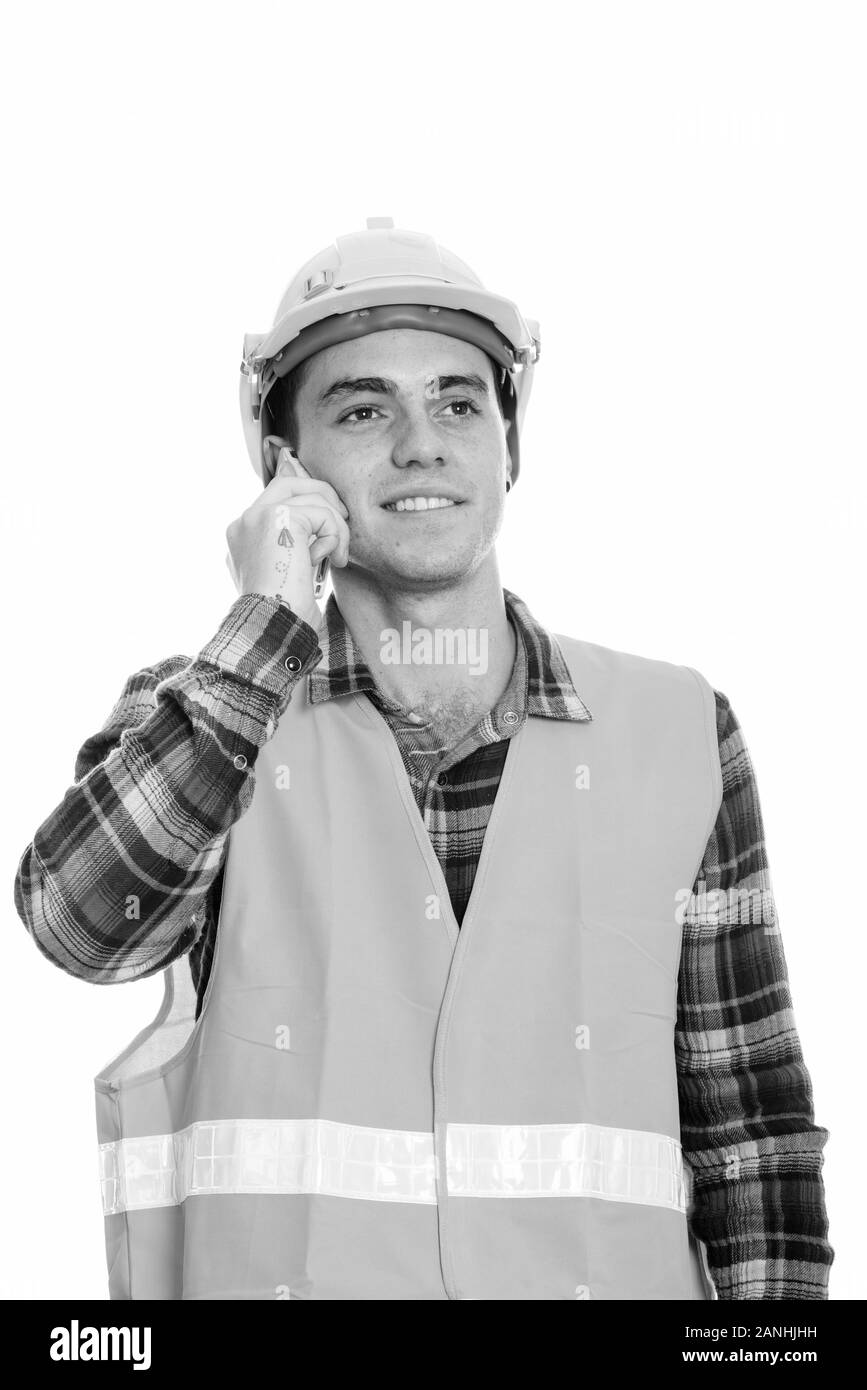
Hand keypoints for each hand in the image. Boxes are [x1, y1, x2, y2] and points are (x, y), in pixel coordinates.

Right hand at [225, 446, 349, 627]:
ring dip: (336, 526)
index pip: (277, 498)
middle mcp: (245, 521)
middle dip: (323, 495)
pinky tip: (333, 560)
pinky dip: (336, 536)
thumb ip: (293, 547)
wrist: (271, 626)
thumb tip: (318, 537)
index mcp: (242, 534)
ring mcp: (258, 516)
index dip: (308, 504)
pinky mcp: (279, 518)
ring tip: (338, 556)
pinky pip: (323, 513)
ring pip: (312, 496)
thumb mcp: (285, 573)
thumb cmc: (283, 613)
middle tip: (344, 519)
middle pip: (290, 482)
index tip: (329, 524)